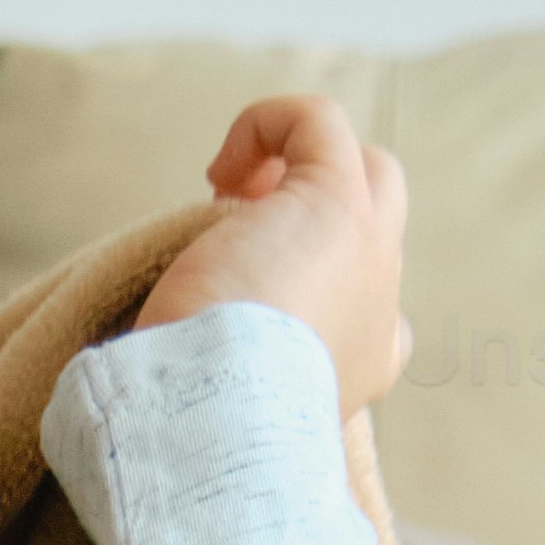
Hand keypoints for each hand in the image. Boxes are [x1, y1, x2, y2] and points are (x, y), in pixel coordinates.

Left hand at [132, 93, 411, 412]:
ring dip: (299, 166)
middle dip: (318, 217)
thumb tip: (164, 358)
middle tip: (238, 234)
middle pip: (380, 226)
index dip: (324, 292)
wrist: (216, 418)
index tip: (255, 307)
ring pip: (367, 169)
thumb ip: (222, 373)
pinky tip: (219, 167)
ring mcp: (369, 249)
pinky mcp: (335, 199)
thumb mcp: (217, 401)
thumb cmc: (200, 422)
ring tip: (225, 192)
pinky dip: (271, 122)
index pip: (378, 316)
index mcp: (364, 365)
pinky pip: (321, 122)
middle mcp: (379, 306)